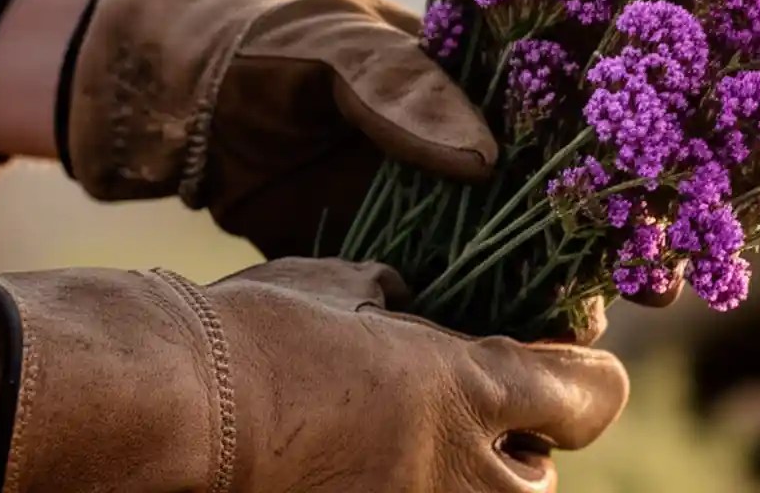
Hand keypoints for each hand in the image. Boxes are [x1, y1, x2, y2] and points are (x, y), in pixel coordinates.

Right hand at [0, 257, 628, 491]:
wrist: (171, 410)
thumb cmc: (251, 331)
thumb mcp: (335, 287)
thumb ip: (393, 301)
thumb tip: (403, 300)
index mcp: (462, 388)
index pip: (584, 399)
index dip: (588, 380)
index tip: (580, 368)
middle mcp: (455, 472)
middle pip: (541, 481)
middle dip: (521, 448)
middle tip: (484, 418)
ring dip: (476, 483)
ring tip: (425, 448)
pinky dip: (416, 490)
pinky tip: (372, 465)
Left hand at [62, 0, 686, 313]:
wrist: (181, 101)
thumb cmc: (268, 47)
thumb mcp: (334, 44)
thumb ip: (402, 87)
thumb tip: (485, 159)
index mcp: (473, 89)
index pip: (568, 131)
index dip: (615, 172)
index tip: (651, 216)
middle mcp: (465, 156)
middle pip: (553, 207)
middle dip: (601, 252)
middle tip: (642, 297)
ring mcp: (428, 213)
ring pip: (505, 264)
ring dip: (543, 305)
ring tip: (575, 349)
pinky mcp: (384, 258)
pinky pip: (438, 300)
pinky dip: (467, 331)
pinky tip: (494, 366)